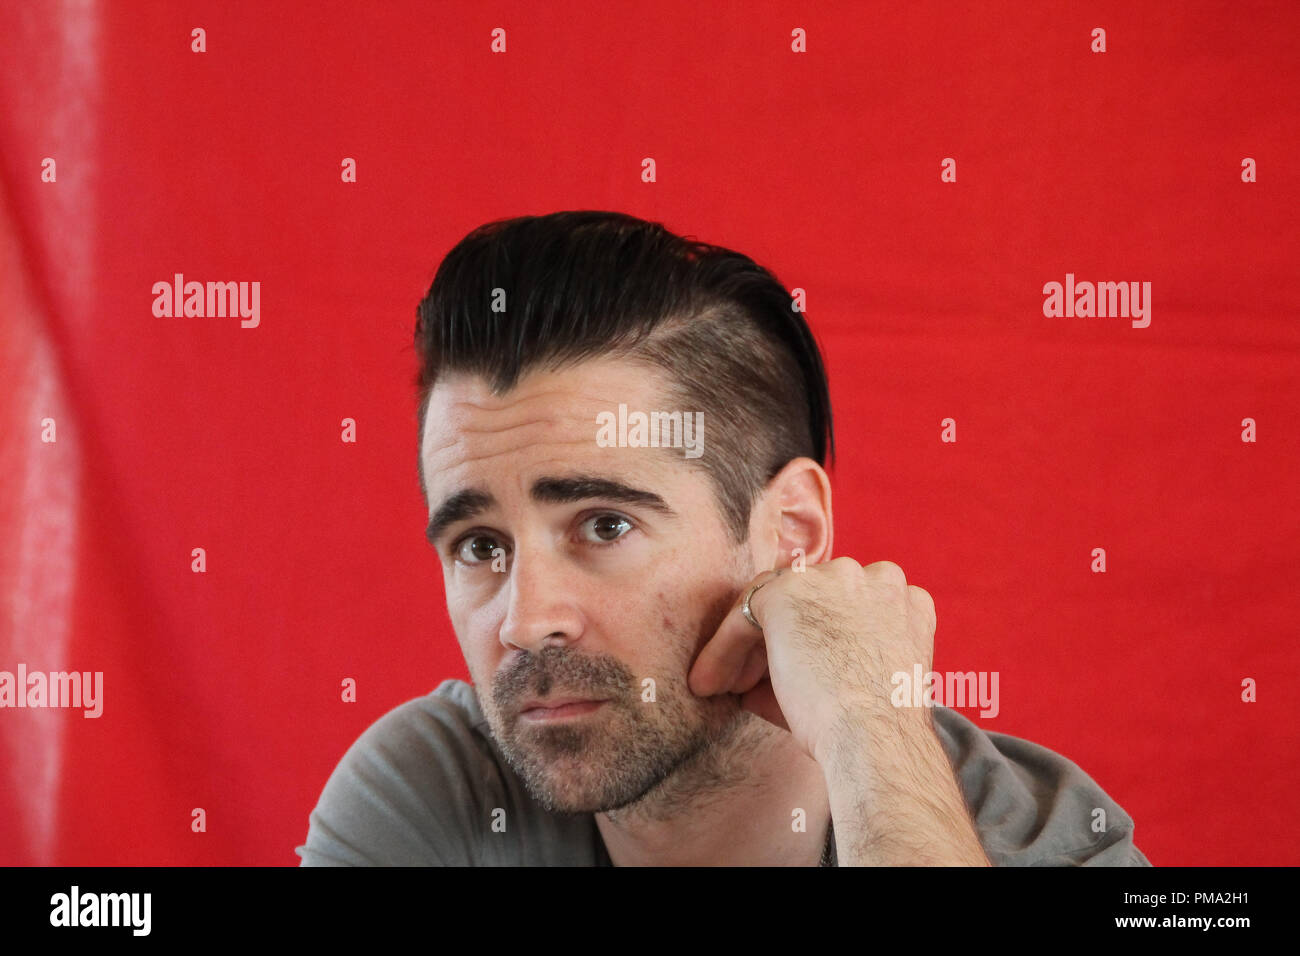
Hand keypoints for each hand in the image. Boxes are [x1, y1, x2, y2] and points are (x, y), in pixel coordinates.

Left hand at [687, 557, 938, 768]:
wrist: (875, 739)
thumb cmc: (872, 731)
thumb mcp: (855, 689)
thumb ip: (818, 668)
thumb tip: (754, 687)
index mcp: (905, 601)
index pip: (843, 606)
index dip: (808, 640)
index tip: (781, 678)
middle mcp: (877, 578)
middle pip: (810, 599)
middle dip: (777, 640)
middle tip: (745, 681)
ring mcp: (835, 577)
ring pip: (775, 603)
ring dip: (745, 645)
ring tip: (722, 685)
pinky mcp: (790, 591)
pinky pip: (745, 615)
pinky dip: (723, 649)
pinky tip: (710, 683)